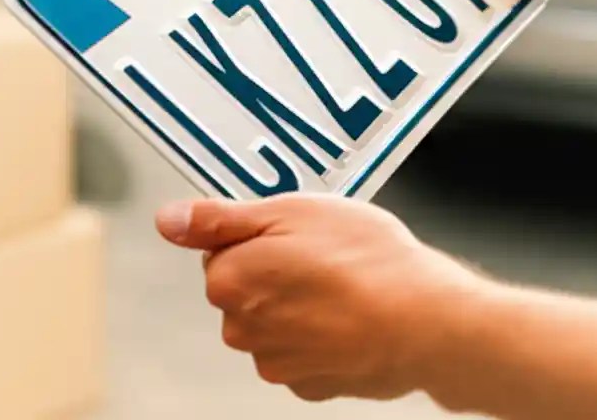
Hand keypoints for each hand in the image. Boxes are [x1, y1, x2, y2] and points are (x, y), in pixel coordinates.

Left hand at [155, 194, 489, 404]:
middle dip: (276, 271)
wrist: (427, 323)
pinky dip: (320, 335)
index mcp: (229, 279)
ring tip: (345, 288)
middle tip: (325, 258)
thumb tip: (168, 219)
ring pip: (272, 320)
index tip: (297, 235)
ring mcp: (274, 361)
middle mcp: (240, 327)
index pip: (221, 247)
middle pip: (245, 287)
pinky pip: (301, 351)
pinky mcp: (307, 384)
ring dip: (298, 305)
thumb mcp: (291, 212)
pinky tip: (351, 319)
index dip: (261, 235)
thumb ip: (219, 218)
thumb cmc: (368, 261)